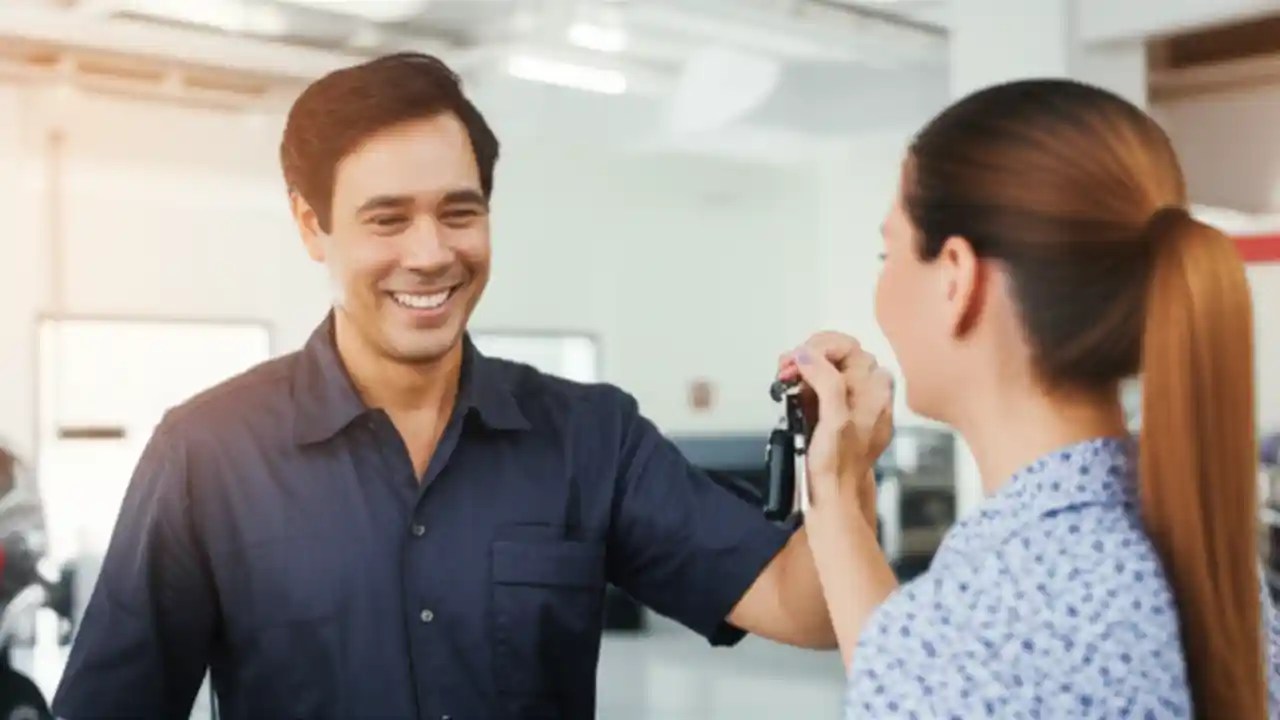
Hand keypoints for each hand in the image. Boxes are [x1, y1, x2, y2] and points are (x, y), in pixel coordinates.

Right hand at [777, 333, 893, 509]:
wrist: (834, 500)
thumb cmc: (837, 468)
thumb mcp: (833, 420)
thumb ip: (825, 381)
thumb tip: (808, 355)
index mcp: (874, 393)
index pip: (849, 347)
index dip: (820, 348)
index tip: (798, 361)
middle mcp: (868, 396)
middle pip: (839, 355)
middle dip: (809, 355)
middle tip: (787, 369)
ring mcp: (853, 405)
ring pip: (830, 369)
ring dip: (804, 368)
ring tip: (786, 379)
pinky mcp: (838, 416)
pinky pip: (823, 387)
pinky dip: (805, 384)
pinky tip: (792, 392)